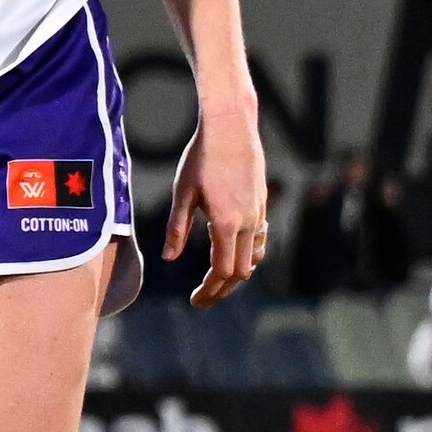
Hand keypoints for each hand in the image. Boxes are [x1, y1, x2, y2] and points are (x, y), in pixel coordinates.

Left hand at [161, 115, 270, 310]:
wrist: (232, 130)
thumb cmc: (201, 159)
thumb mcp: (182, 193)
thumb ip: (177, 228)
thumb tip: (168, 259)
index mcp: (225, 223)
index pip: (223, 271)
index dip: (210, 291)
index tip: (195, 302)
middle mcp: (247, 222)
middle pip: (241, 271)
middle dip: (222, 289)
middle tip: (202, 299)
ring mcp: (259, 213)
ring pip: (254, 257)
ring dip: (237, 273)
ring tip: (216, 282)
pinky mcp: (262, 205)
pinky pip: (259, 239)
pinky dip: (248, 255)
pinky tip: (233, 254)